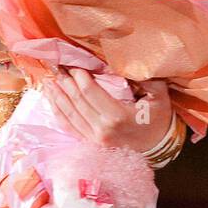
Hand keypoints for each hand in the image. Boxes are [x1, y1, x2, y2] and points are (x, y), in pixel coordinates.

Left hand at [44, 68, 173, 154]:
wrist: (159, 147)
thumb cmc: (158, 118)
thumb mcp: (159, 95)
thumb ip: (146, 77)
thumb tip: (128, 60)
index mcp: (117, 116)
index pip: (89, 91)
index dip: (78, 75)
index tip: (72, 61)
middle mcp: (102, 130)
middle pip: (76, 100)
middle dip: (64, 80)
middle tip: (55, 64)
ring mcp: (94, 139)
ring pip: (68, 113)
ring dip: (56, 95)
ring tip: (48, 78)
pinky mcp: (90, 143)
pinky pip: (69, 127)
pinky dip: (58, 112)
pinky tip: (51, 99)